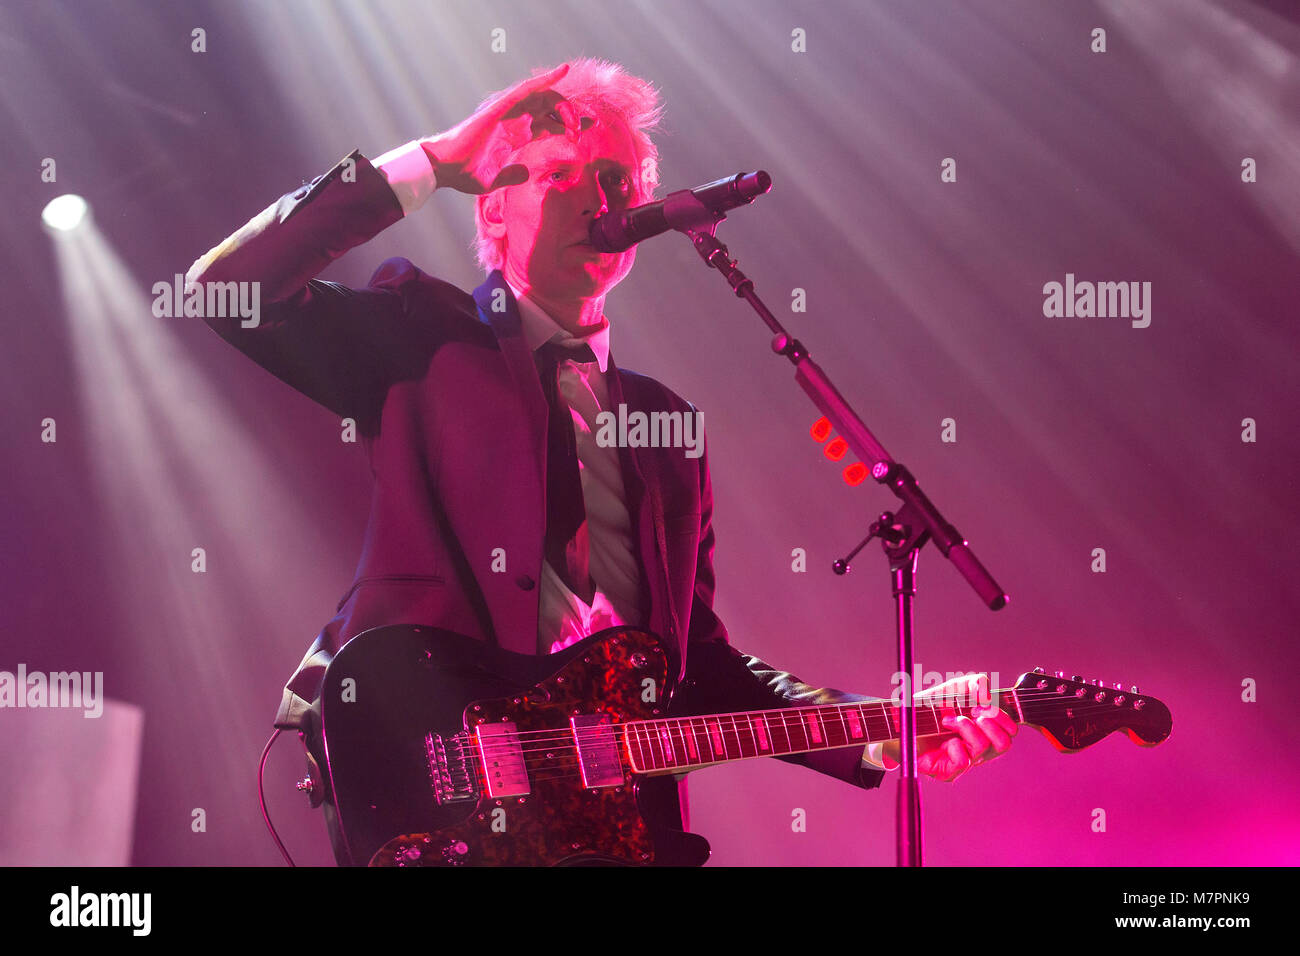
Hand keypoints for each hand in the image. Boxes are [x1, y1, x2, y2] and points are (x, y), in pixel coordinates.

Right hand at [420, 63, 579, 194]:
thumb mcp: (495, 179)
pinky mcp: (502, 107)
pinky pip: (527, 89)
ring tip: (577, 119)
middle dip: (571, 114)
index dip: (568, 125)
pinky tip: (562, 72)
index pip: (548, 124)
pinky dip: (545, 80)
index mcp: (515, 135)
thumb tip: (525, 173)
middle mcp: (514, 120)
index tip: (586, 131)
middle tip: (587, 127)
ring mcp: (508, 111)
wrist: (448, 169)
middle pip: (550, 108)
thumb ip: (512, 175)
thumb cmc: (465, 174)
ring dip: (564, 104)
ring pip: (543, 97)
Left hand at [880, 673, 1016, 781]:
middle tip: (973, 713)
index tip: (982, 705)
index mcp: (984, 731)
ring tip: (948, 720)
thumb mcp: (954, 688)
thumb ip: (975, 683)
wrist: (901, 721)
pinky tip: (944, 741)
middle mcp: (978, 748)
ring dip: (966, 727)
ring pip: (983, 748)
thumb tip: (987, 696)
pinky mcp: (949, 772)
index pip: (1011, 730)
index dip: (1003, 717)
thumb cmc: (930, 708)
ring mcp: (965, 761)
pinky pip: (964, 762)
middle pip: (1005, 743)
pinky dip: (955, 746)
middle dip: (992, 723)